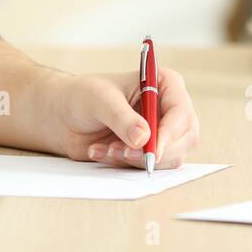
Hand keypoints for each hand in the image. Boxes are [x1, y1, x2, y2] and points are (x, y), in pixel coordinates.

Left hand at [47, 68, 200, 169]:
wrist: (66, 116)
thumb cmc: (85, 96)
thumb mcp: (100, 100)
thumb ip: (121, 118)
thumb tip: (143, 139)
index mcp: (164, 84)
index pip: (181, 110)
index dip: (171, 131)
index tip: (153, 148)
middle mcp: (169, 109)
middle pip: (185, 138)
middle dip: (156, 150)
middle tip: (124, 152)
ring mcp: (163, 132)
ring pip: (169, 157)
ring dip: (136, 159)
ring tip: (107, 148)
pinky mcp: (151, 152)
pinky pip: (149, 167)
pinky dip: (125, 164)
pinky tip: (103, 151)